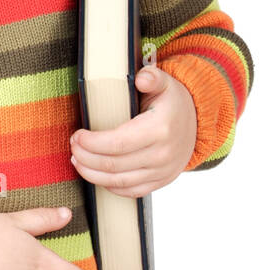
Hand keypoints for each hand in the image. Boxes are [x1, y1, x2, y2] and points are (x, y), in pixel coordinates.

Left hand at [69, 63, 197, 196]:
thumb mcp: (165, 83)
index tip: (77, 135)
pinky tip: (96, 175)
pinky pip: (131, 192)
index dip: (91, 143)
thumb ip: (152, 77)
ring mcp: (162, 171)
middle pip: (113, 165)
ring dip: (92, 174)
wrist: (197, 123)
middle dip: (86, 157)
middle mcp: (162, 154)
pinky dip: (110, 187)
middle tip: (73, 146)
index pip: (117, 143)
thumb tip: (141, 78)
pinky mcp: (161, 181)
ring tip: (77, 161)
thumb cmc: (173, 102)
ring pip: (119, 182)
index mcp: (160, 129)